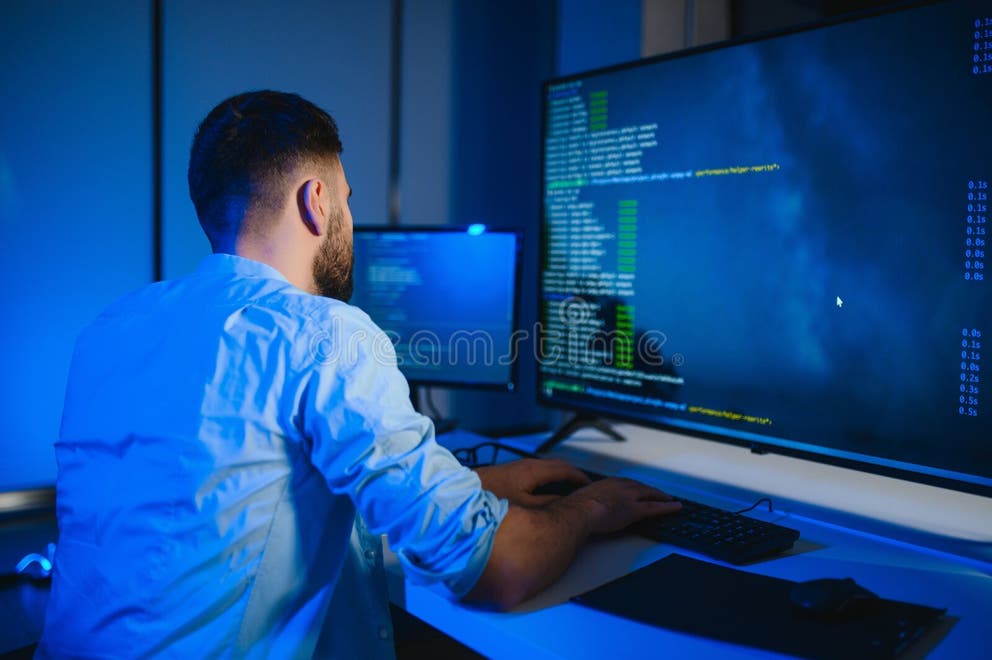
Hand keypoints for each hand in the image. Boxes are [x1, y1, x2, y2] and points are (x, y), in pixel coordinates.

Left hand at [475, 458, 590, 506]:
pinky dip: (538, 490)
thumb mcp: (527, 508)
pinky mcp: (500, 481)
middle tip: (580, 496)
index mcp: (532, 469)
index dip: (581, 479)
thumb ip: (550, 505)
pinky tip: (536, 506)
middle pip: (553, 470)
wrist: (456, 500)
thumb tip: (567, 505)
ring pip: (539, 476)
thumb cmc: (488, 501)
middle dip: (569, 481)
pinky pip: (527, 482)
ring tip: (561, 503)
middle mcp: (522, 466)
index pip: (565, 469)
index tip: (590, 489)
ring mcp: (510, 472)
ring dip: (552, 486)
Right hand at [566, 477, 680, 534]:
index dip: (636, 487)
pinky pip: (655, 507)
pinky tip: (675, 507)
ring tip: (670, 501)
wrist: (578, 512)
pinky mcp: (634, 510)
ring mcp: (629, 497)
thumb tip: (584, 505)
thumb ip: (588, 500)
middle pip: (641, 487)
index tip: (641, 490)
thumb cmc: (575, 508)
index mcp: (608, 483)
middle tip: (661, 494)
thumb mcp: (581, 499)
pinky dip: (667, 507)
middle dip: (652, 490)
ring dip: (662, 497)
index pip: (627, 483)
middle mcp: (621, 486)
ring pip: (651, 495)